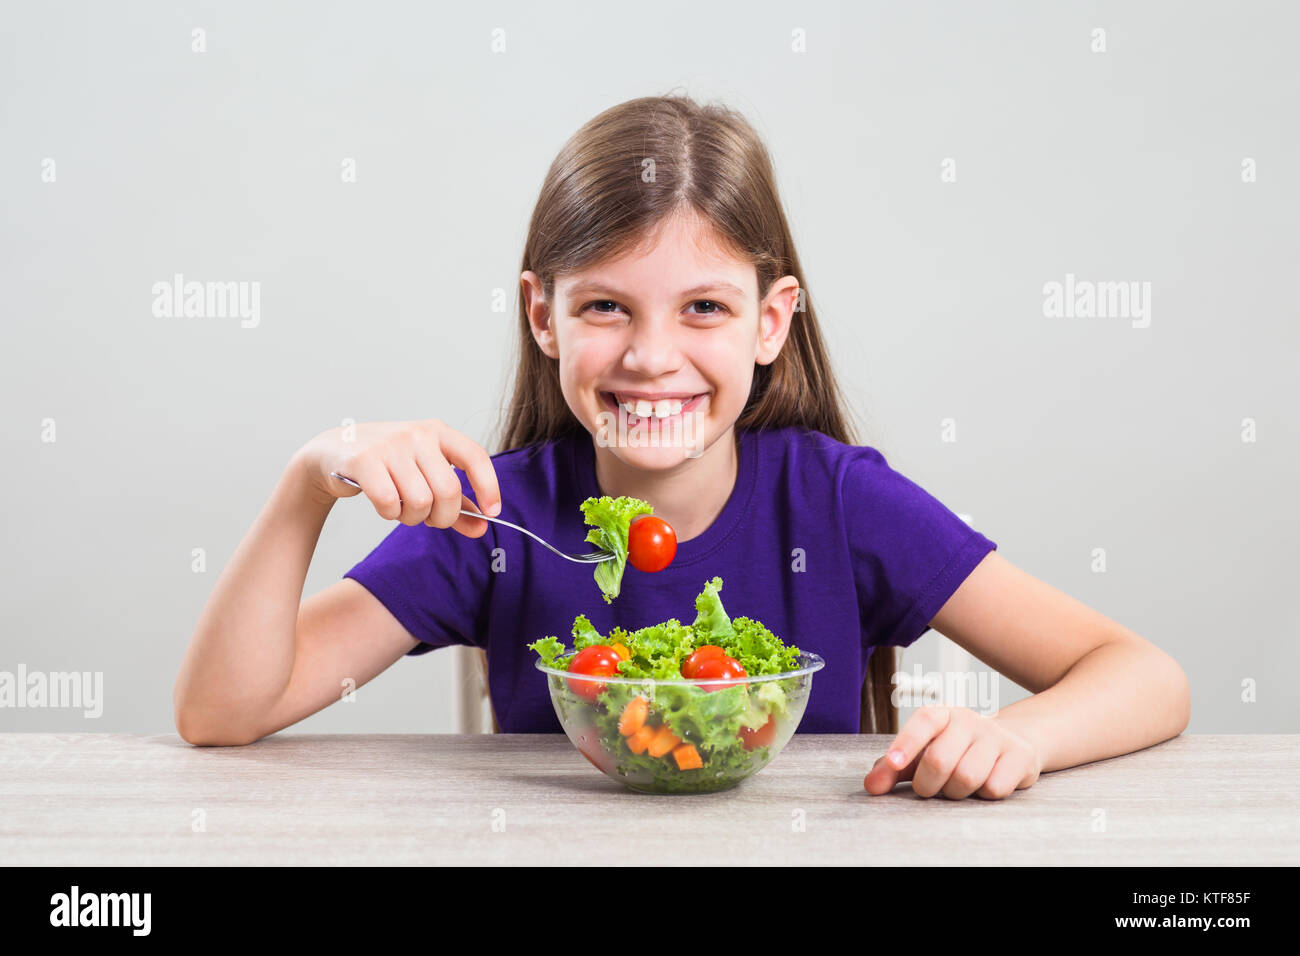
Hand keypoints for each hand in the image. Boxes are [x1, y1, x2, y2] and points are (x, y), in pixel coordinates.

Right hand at [294, 419, 501, 536]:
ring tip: (403, 510)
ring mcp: (390, 445)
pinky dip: (390, 514)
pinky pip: (389, 502)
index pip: (475, 457)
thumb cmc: (389, 466)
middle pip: (448, 491)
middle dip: (442, 517)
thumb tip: (482, 528)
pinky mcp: (364, 460)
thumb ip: (456, 503)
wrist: (335, 452)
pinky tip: (385, 506)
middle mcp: (417, 434)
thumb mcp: (426, 476)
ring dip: (412, 518)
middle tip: (429, 519)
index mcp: (438, 432)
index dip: (489, 487)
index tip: (492, 513)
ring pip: (420, 501)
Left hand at [863, 706, 1042, 799]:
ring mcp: (997, 737)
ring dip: (956, 793)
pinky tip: (985, 785)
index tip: (893, 764)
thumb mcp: (922, 754)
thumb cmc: (956, 752)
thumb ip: (894, 769)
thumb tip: (871, 786)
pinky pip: (995, 788)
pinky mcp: (1021, 756)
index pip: (923, 721)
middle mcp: (969, 720)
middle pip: (940, 760)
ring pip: (967, 777)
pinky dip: (984, 795)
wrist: (1009, 745)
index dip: (906, 743)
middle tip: (929, 789)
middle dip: (928, 784)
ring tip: (957, 787)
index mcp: (942, 715)